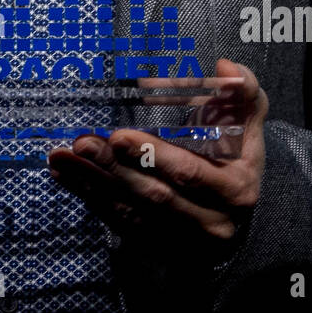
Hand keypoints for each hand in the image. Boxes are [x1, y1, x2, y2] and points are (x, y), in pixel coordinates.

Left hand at [48, 59, 266, 243]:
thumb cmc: (238, 155)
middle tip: (82, 144)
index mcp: (235, 187)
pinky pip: (122, 224)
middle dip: (114, 169)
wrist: (243, 214)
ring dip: (93, 185)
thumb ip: (243, 92)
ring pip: (133, 213)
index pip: (190, 173)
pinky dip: (93, 199)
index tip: (119, 136)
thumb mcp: (249, 123)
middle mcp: (211, 220)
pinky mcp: (161, 246)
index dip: (154, 156)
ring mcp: (184, 238)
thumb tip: (226, 66)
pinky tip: (68, 177)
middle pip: (155, 196)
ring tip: (62, 158)